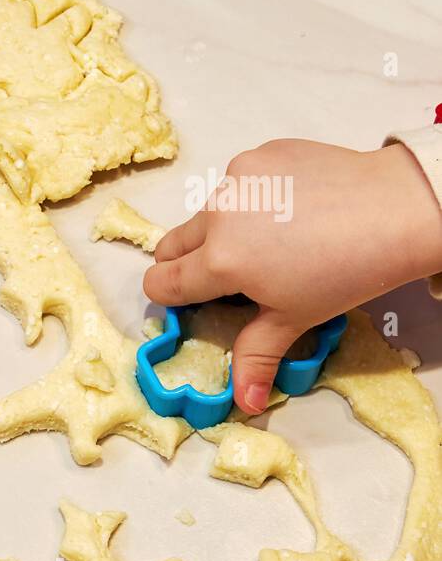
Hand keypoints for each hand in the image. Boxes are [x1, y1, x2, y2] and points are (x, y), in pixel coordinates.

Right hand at [144, 139, 441, 413]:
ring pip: (208, 213)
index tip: (198, 301)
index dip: (172, 297)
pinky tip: (293, 208)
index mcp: (219, 262)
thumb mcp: (296, 318)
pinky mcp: (260, 154)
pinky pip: (239, 183)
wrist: (401, 208)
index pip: (159, 282)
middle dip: (188, 263)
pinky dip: (254, 198)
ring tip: (275, 238)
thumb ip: (256, 357)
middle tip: (233, 276)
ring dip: (224, 229)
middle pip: (171, 246)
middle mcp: (217, 215)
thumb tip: (242, 405)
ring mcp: (237, 179)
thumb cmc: (348, 271)